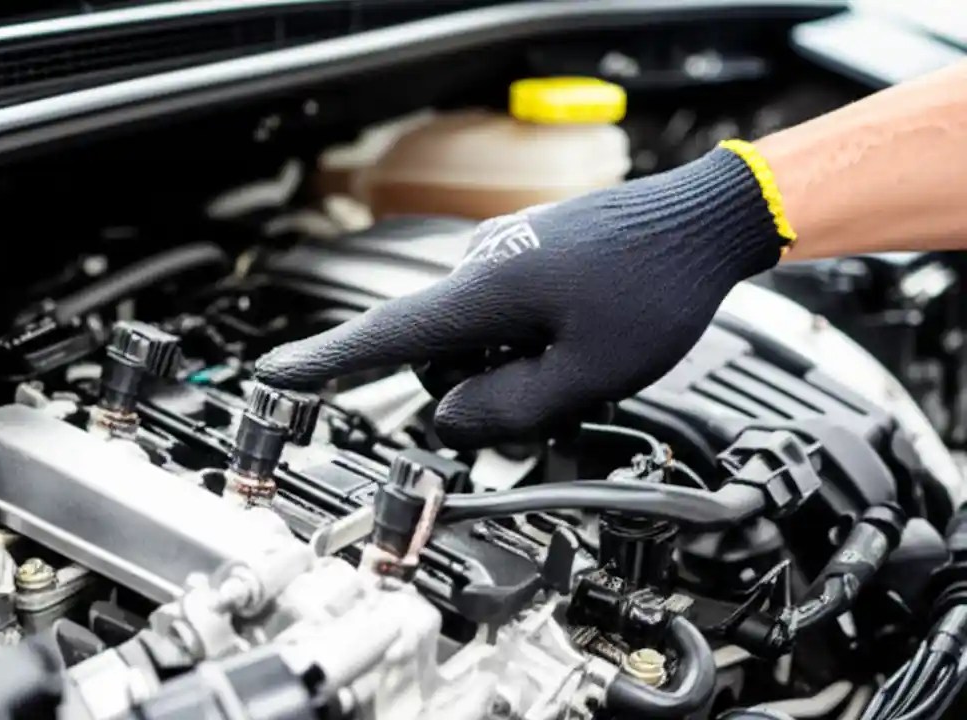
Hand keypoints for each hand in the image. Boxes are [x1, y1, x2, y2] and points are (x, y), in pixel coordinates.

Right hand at [256, 148, 784, 447]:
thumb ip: (507, 409)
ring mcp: (502, 259)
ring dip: (509, 364)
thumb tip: (450, 419)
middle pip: (440, 355)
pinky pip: (501, 317)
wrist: (704, 220)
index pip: (384, 338)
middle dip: (477, 386)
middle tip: (552, 390)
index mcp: (483, 293)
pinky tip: (577, 337)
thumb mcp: (587, 374)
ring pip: (474, 340)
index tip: (274, 377)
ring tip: (577, 358)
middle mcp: (480, 268)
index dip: (324, 364)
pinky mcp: (524, 259)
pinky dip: (525, 343)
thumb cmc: (656, 287)